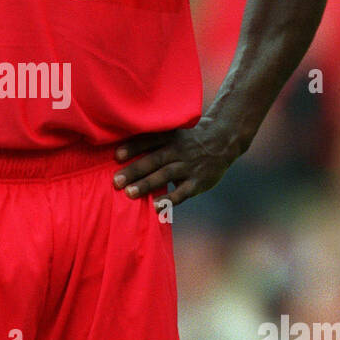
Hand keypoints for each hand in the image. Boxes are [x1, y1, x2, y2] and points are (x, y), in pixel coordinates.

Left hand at [113, 117, 241, 207]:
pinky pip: (182, 192)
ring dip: (147, 184)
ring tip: (129, 193)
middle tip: (116, 181)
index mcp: (171, 136)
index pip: (150, 140)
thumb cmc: (188, 139)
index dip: (134, 147)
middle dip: (135, 170)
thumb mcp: (174, 132)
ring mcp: (189, 166)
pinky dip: (169, 200)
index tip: (116, 155)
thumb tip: (119, 151)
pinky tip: (156, 207)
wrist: (223, 141)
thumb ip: (152, 141)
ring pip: (166, 175)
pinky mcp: (198, 182)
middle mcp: (179, 150)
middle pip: (155, 159)